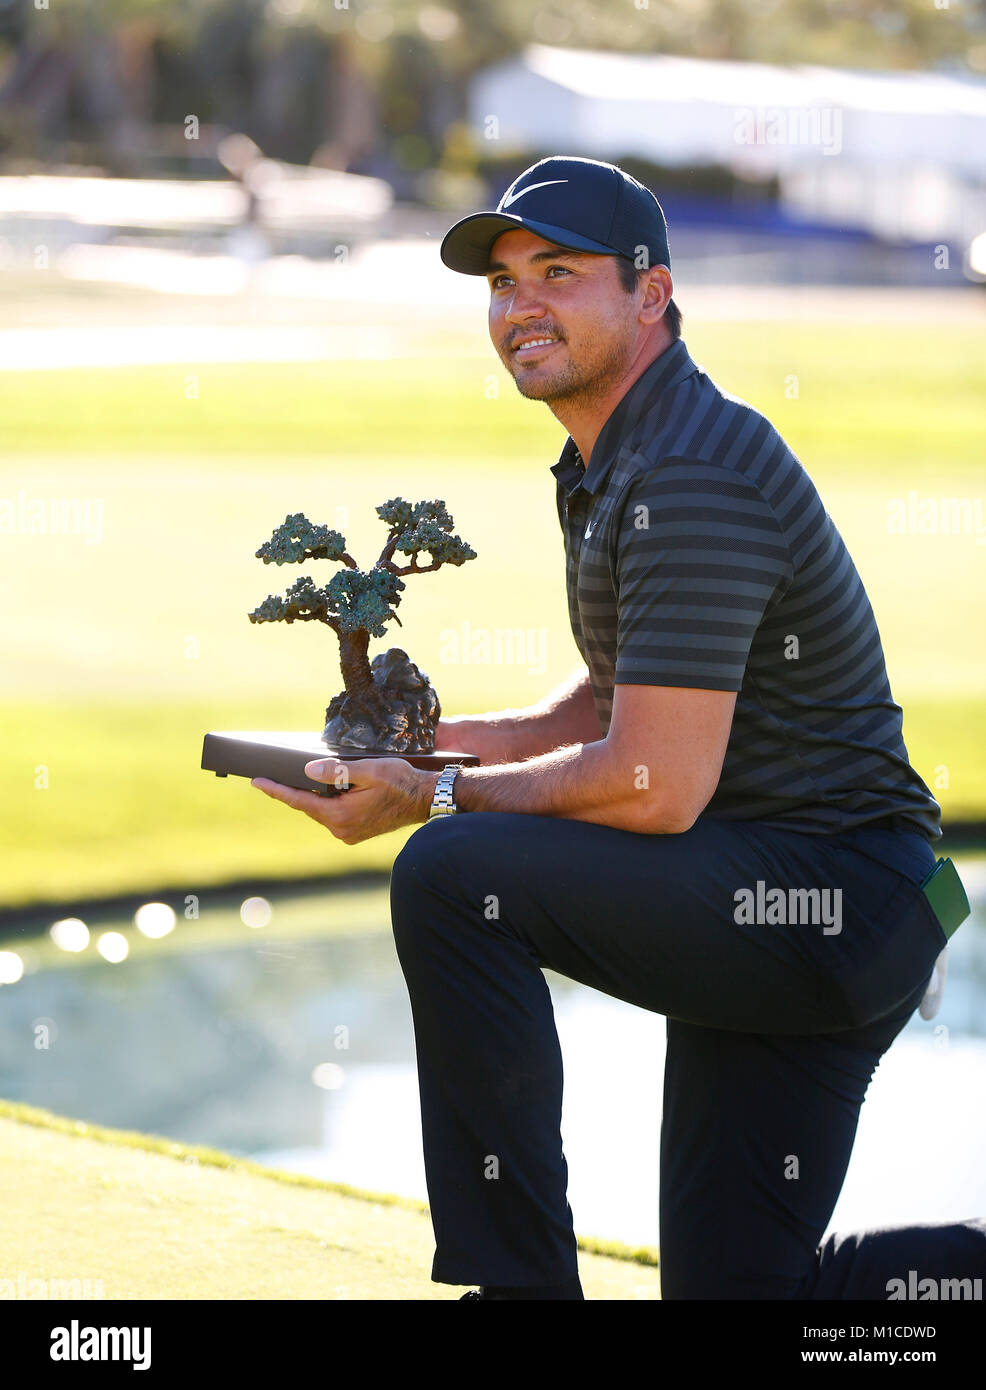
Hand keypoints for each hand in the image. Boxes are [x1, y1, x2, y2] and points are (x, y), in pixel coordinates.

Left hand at [251, 756, 434, 844]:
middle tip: (275, 774)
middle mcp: (341, 829)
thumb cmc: (401, 782)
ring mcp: (349, 833)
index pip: (299, 801)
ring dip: (316, 796)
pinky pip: (334, 815)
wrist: (425, 799)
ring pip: (322, 811)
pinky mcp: (356, 832)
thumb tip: (308, 771)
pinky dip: (328, 802)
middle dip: (295, 790)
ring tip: (311, 777)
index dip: (276, 790)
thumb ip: (336, 771)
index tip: (257, 782)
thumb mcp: (368, 770)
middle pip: (309, 807)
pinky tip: (332, 789)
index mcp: (340, 815)